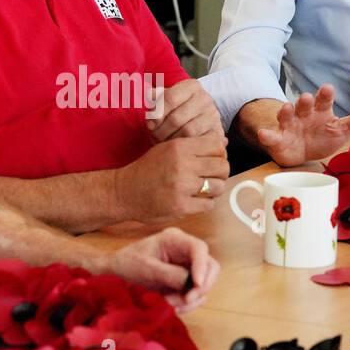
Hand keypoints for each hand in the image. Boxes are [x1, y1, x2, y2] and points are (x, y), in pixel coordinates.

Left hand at [104, 226, 219, 312]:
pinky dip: (189, 303)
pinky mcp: (186, 279)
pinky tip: (174, 306)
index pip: (199, 249)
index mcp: (175, 239)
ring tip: (172, 304)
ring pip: (206, 282)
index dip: (202, 267)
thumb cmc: (130, 262)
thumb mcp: (147, 269)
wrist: (119, 268)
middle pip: (210, 266)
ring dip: (193, 298)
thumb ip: (170, 275)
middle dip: (201, 286)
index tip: (197, 285)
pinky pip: (197, 293)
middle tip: (186, 300)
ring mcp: (188, 265)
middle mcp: (186, 250)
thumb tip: (191, 284)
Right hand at [114, 134, 230, 221]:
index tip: (213, 159)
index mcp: (179, 147)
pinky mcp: (181, 207)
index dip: (220, 153)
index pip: (217, 145)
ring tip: (204, 189)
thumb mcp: (167, 148)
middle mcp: (182, 165)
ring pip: (218, 186)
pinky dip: (206, 203)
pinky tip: (196, 199)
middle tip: (212, 176)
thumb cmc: (147, 169)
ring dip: (215, 188)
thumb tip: (224, 142)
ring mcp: (182, 187)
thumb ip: (194, 145)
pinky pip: (209, 204)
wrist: (124, 192)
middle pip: (222, 166)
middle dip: (220, 172)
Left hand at [147, 79, 221, 141]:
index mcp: (192, 86)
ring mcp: (213, 115)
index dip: (156, 113)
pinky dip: (184, 146)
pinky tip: (176, 146)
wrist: (200, 118)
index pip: (170, 98)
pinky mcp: (217, 131)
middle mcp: (205, 98)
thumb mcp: (165, 98)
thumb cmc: (178, 108)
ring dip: (171, 140)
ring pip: (187, 131)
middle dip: (161, 131)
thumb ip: (155, 97)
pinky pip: (197, 142)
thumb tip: (148, 94)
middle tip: (154, 137)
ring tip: (163, 142)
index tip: (150, 124)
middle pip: (176, 118)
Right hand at [256, 84, 349, 165]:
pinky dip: (266, 135)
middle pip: (303, 105)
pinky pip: (271, 136)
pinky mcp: (278, 139)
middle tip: (306, 97)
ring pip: (286, 116)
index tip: (327, 88)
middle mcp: (303, 115)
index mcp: (320, 111)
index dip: (325, 94)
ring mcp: (289, 126)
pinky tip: (264, 134)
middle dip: (304, 101)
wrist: (302, 153)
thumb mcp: (343, 129)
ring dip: (285, 112)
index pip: (323, 100)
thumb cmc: (323, 137)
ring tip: (286, 108)